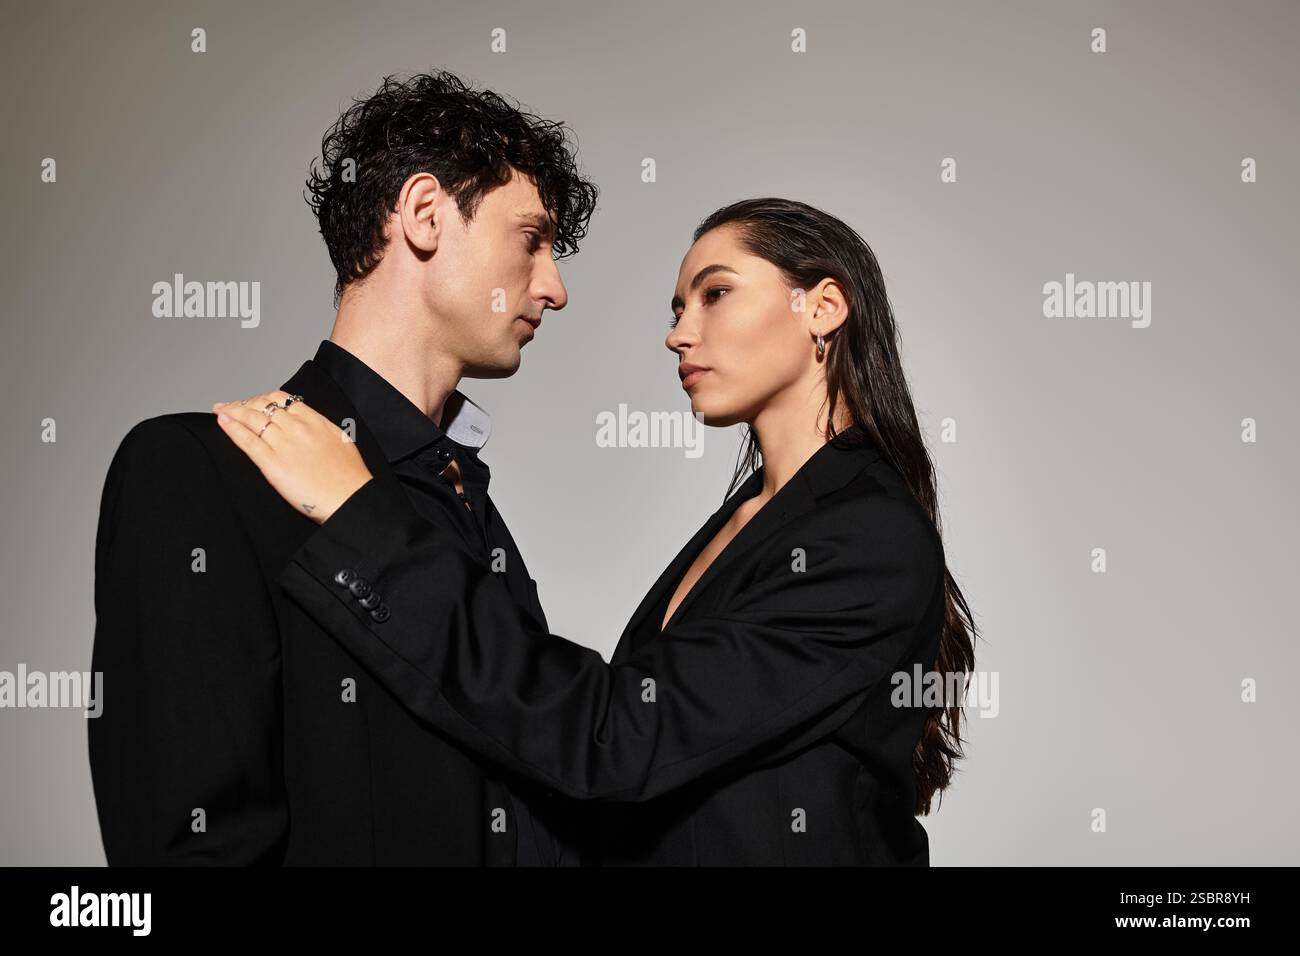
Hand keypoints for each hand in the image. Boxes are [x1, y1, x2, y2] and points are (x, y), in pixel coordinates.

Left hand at [212, 390, 372, 524]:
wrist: (349, 498)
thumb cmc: (349, 476)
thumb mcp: (341, 440)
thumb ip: (321, 428)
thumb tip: (309, 422)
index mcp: (315, 421)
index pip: (282, 399)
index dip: (264, 398)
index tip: (255, 402)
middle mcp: (297, 428)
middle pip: (263, 405)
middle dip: (244, 403)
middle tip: (232, 406)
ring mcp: (284, 445)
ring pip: (252, 419)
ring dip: (233, 411)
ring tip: (221, 410)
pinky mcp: (273, 464)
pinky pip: (247, 441)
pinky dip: (232, 428)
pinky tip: (223, 422)